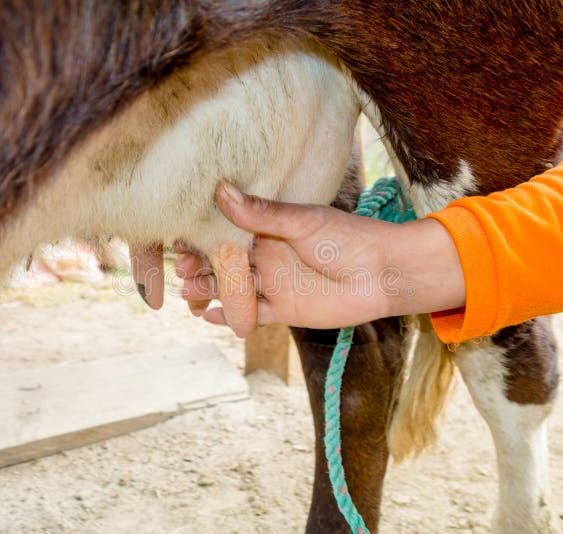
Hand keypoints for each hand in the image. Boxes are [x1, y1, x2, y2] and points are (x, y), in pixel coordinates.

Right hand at [177, 183, 465, 333]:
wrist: (384, 274)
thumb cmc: (349, 238)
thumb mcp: (304, 222)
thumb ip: (263, 214)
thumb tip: (221, 191)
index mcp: (269, 228)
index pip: (227, 229)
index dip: (203, 234)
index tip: (178, 235)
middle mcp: (266, 255)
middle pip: (224, 261)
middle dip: (200, 265)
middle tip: (182, 269)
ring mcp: (273, 283)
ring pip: (232, 288)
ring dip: (209, 290)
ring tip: (187, 292)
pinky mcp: (284, 309)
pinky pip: (250, 313)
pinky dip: (229, 315)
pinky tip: (208, 317)